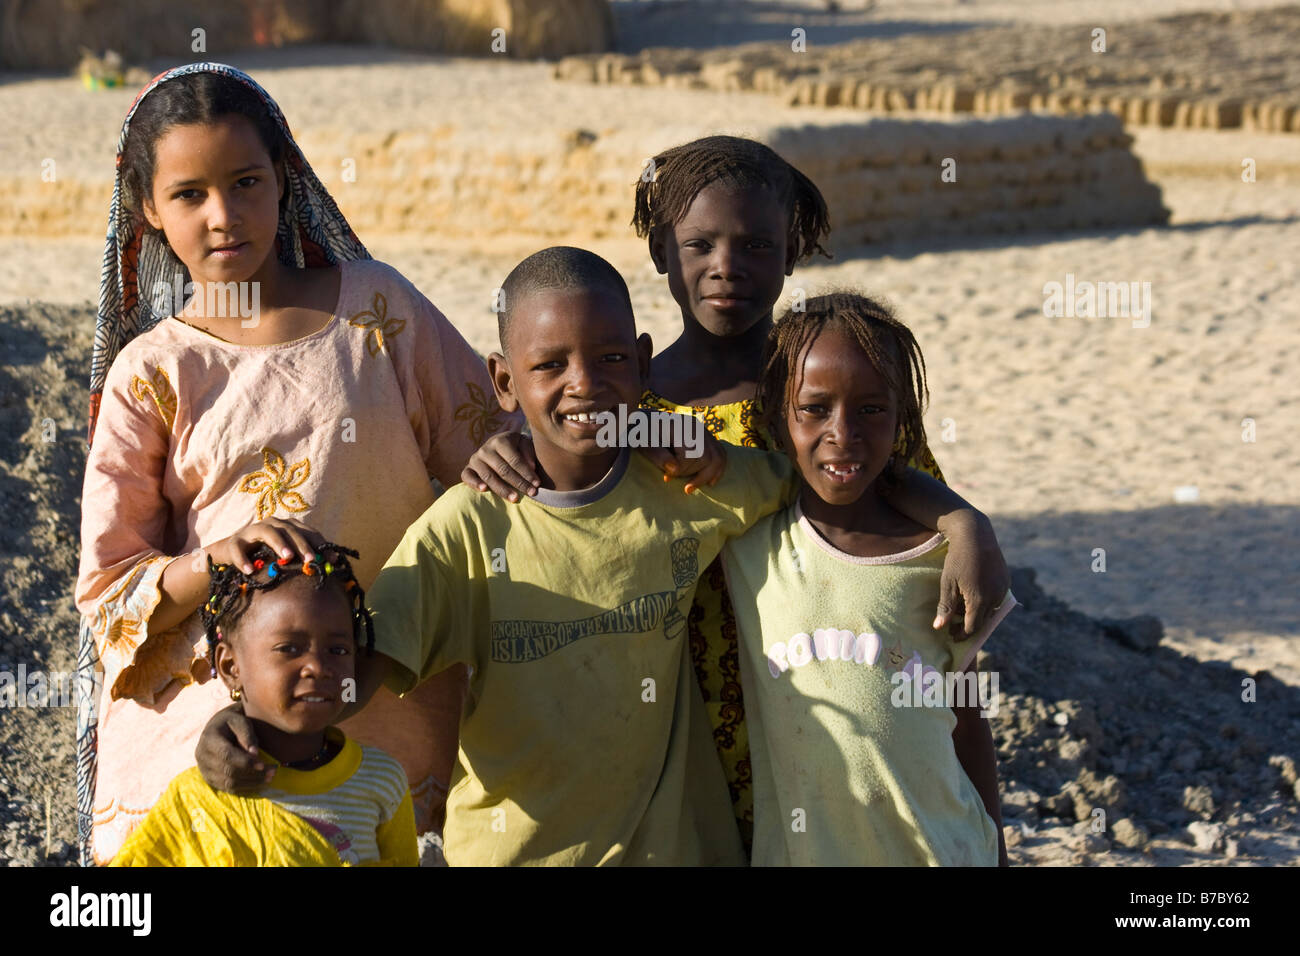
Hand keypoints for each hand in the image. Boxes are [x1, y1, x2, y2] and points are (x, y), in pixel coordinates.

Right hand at [195, 704, 273, 793]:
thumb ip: (246, 735)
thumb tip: (254, 754)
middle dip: (252, 774)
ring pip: (228, 783)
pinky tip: (259, 783)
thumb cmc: (232, 722)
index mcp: (208, 739)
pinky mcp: (210, 779)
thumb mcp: (240, 721)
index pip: (226, 755)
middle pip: (228, 771)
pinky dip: (245, 788)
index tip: (263, 765)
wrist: (218, 728)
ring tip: (269, 778)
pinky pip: (228, 789)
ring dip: (251, 783)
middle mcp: (202, 756)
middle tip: (272, 772)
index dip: (245, 762)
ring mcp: (204, 770)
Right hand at [204, 517, 327, 575]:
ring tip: (287, 557)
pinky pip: (238, 549)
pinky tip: (250, 571)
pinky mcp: (234, 542)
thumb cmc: (265, 555)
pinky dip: (243, 559)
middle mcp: (272, 524)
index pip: (309, 532)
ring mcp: (252, 531)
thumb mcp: (285, 556)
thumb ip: (303, 559)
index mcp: (287, 527)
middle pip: (290, 530)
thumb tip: (329, 569)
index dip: (321, 545)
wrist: (231, 552)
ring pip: (267, 531)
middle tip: (311, 560)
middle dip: (302, 544)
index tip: (332, 560)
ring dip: (278, 543)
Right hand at [462, 429, 538, 501]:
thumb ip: (529, 453)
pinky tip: (484, 490)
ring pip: (488, 476)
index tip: (537, 484)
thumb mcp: (525, 445)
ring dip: (502, 489)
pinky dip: (474, 483)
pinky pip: (467, 476)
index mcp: (500, 441)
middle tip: (532, 494)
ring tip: (515, 498)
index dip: (527, 473)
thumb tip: (531, 467)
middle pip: (503, 469)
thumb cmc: (516, 448)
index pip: (515, 460)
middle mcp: (485, 449)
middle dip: (519, 483)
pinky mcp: (468, 468)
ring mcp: (475, 459)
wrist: (500, 449)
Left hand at [637, 417, 726, 493]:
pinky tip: (710, 482)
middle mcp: (694, 426)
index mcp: (679, 426)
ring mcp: (702, 429)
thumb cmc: (640, 434)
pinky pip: (720, 453)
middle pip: (707, 457)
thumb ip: (658, 456)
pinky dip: (717, 469)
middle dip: (692, 474)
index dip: (681, 471)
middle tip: (674, 479)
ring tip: (691, 487)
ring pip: (717, 457)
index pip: (691, 455)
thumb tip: (674, 468)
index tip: (666, 477)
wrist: (642, 421)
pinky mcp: (705, 435)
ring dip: (706, 475)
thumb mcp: (643, 445)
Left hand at [934, 509, 1009, 638]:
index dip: (961, 634)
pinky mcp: (1006, 581)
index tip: (951, 636)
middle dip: (968, 625)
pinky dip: (985, 602)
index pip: (972, 627)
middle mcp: (994, 597)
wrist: (976, 535)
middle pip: (982, 621)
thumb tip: (938, 628)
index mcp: (979, 600)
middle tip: (952, 624)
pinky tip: (972, 595)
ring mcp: (1002, 589)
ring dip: (977, 613)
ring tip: (960, 607)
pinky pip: (996, 599)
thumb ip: (945, 607)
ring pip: (990, 611)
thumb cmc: (957, 559)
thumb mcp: (947, 583)